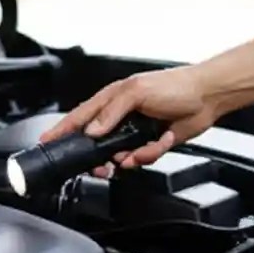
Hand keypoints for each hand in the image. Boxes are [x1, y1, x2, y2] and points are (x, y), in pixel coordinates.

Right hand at [39, 66, 217, 173]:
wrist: (207, 97)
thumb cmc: (175, 86)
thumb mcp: (136, 92)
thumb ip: (111, 112)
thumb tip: (91, 130)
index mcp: (111, 100)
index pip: (79, 117)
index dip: (61, 130)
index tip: (46, 142)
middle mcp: (120, 117)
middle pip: (96, 145)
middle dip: (98, 158)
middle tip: (102, 166)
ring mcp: (135, 132)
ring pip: (118, 156)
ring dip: (128, 159)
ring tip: (136, 154)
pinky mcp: (151, 144)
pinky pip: (142, 158)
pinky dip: (149, 154)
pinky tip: (159, 143)